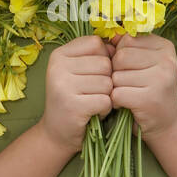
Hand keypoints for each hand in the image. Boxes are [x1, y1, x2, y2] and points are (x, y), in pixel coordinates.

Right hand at [39, 36, 114, 155]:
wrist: (57, 133)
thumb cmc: (74, 99)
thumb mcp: (79, 71)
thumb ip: (96, 55)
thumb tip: (119, 44)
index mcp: (59, 54)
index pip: (95, 43)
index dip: (103, 58)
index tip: (91, 74)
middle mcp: (58, 67)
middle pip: (104, 63)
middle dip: (106, 80)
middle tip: (91, 93)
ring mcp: (64, 86)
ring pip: (108, 82)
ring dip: (106, 96)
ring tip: (91, 102)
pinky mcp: (73, 105)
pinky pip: (106, 100)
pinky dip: (105, 109)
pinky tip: (93, 113)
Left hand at [108, 32, 176, 137]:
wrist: (167, 124)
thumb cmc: (149, 90)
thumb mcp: (144, 63)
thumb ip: (128, 47)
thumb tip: (110, 35)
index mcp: (165, 47)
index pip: (127, 40)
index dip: (121, 55)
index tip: (132, 69)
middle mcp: (167, 61)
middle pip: (121, 56)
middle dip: (116, 71)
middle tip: (127, 84)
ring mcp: (160, 80)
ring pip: (116, 76)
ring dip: (115, 88)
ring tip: (129, 94)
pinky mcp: (149, 99)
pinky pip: (116, 93)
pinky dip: (115, 101)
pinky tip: (126, 104)